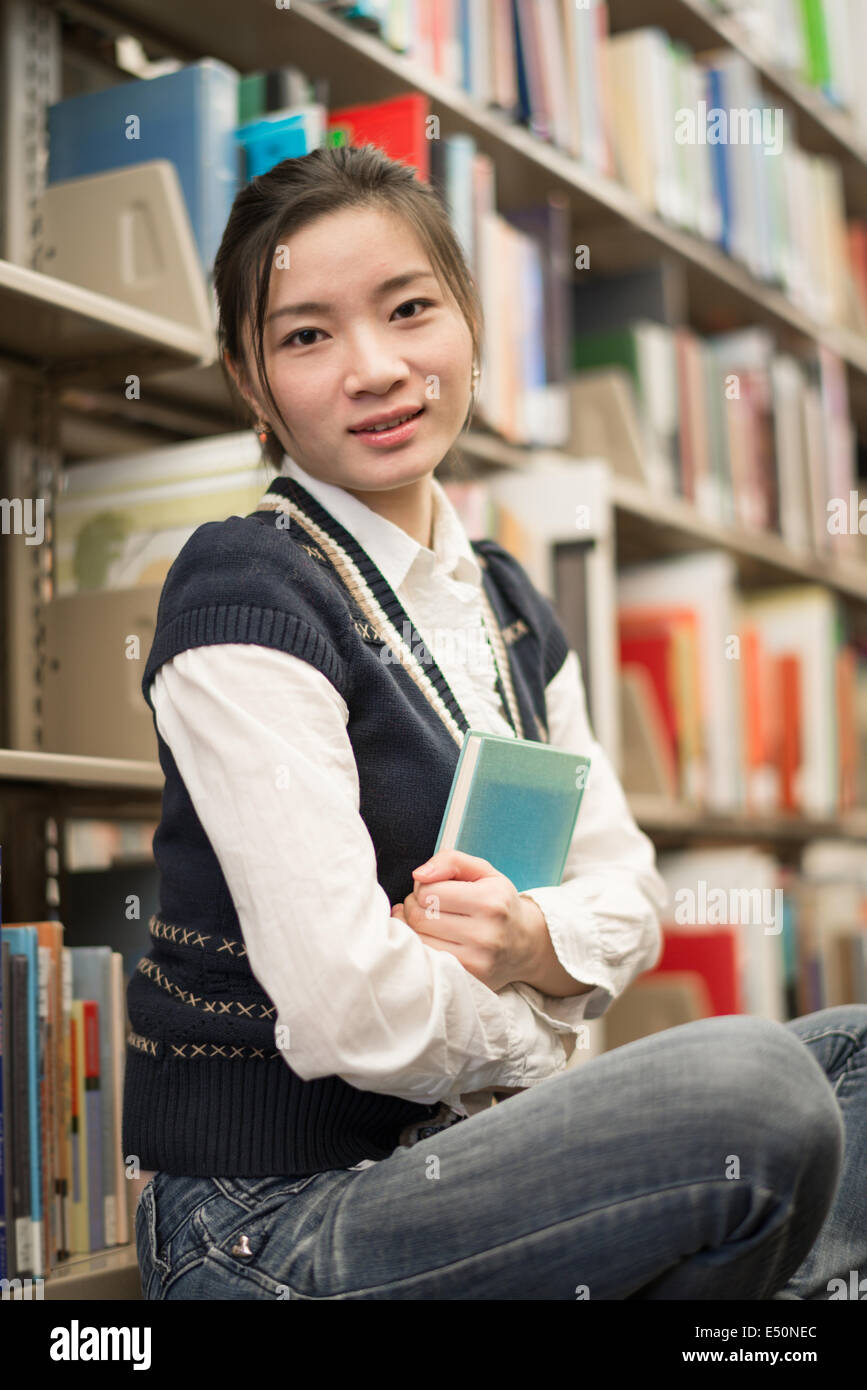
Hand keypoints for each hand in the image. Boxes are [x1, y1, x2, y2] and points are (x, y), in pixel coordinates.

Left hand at [390, 849, 538, 993]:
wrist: (524, 943)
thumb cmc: (498, 902)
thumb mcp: (482, 871)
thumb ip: (450, 861)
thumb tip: (418, 875)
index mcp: (491, 901)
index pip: (428, 891)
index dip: (423, 887)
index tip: (434, 889)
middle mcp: (486, 933)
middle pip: (420, 917)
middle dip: (415, 906)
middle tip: (427, 905)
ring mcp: (477, 960)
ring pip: (418, 940)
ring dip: (415, 927)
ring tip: (430, 921)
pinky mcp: (469, 978)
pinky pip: (426, 959)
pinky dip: (421, 946)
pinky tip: (433, 938)